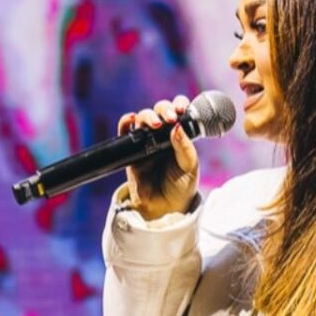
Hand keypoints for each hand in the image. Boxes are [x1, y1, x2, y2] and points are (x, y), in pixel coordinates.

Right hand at [120, 95, 199, 220]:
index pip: (179, 112)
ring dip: (147, 115)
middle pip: (160, 111)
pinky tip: (131, 119)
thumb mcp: (190, 166)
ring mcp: (146, 142)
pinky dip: (125, 122)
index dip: (179, 105)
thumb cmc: (181, 188)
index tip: (182, 109)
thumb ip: (184, 147)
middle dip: (164, 109)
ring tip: (155, 124)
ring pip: (143, 118)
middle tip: (170, 119)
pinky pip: (125, 132)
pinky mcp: (131, 152)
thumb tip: (176, 126)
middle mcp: (163, 136)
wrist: (164, 210)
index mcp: (180, 136)